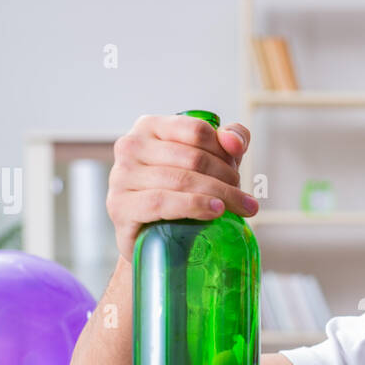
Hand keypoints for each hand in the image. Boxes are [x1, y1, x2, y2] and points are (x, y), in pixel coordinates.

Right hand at [106, 114, 257, 260]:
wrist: (150, 237)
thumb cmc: (180, 193)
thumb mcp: (207, 161)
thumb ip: (228, 140)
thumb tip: (234, 142)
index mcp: (150, 127)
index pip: (197, 130)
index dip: (224, 151)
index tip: (239, 170)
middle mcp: (130, 146)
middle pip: (193, 158)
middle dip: (227, 178)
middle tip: (244, 199)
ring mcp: (121, 177)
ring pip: (181, 180)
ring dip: (220, 194)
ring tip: (240, 208)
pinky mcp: (120, 207)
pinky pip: (161, 202)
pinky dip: (193, 205)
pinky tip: (215, 211)